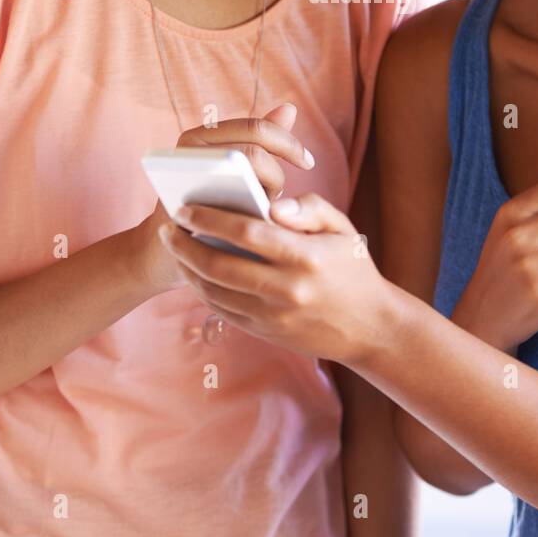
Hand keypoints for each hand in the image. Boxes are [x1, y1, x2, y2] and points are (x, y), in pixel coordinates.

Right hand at [129, 103, 315, 296]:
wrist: (169, 249)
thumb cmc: (214, 205)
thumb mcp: (240, 170)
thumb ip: (262, 141)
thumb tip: (290, 108)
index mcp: (208, 133)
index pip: (257, 129)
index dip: (289, 144)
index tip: (308, 163)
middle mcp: (190, 147)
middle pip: (252, 155)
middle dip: (275, 177)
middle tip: (277, 197)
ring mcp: (182, 176)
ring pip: (242, 184)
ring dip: (261, 198)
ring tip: (261, 210)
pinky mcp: (180, 206)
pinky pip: (231, 212)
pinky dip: (249, 218)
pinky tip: (256, 228)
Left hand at [155, 193, 388, 363]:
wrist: (369, 327)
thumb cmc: (352, 268)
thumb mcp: (342, 229)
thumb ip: (308, 209)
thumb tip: (273, 204)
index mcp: (306, 257)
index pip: (248, 234)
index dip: (211, 219)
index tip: (187, 208)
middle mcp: (287, 290)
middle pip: (220, 265)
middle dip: (186, 244)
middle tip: (168, 228)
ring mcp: (274, 316)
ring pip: (215, 291)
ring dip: (187, 268)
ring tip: (174, 248)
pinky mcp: (265, 332)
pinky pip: (223, 310)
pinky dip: (202, 290)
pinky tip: (193, 272)